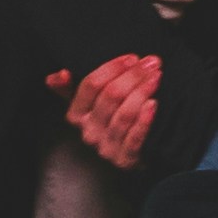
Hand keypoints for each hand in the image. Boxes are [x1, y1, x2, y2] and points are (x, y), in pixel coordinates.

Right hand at [63, 53, 160, 168]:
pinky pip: (135, 137)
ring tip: (155, 78)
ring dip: (142, 92)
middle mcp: (88, 132)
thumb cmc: (108, 122)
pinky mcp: (124, 159)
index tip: (132, 58)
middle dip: (133, 76)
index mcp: (75, 115)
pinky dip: (145, 119)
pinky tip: (154, 104)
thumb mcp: (86, 105)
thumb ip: (68, 88)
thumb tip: (61, 74)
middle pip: (110, 96)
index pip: (90, 85)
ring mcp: (106, 147)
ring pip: (124, 114)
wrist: (127, 155)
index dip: (112, 68)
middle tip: (151, 64)